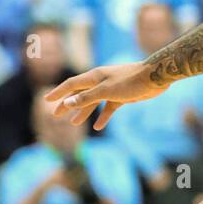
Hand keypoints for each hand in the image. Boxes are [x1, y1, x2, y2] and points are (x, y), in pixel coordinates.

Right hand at [46, 61, 168, 129]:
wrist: (156, 77)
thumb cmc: (131, 81)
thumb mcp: (106, 91)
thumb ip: (86, 98)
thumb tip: (66, 103)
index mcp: (94, 77)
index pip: (71, 85)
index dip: (58, 92)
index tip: (46, 99)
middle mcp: (100, 82)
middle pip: (79, 94)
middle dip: (67, 104)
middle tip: (55, 115)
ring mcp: (111, 89)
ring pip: (93, 102)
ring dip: (83, 112)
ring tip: (74, 123)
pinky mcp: (122, 96)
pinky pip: (108, 108)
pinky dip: (103, 116)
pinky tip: (98, 126)